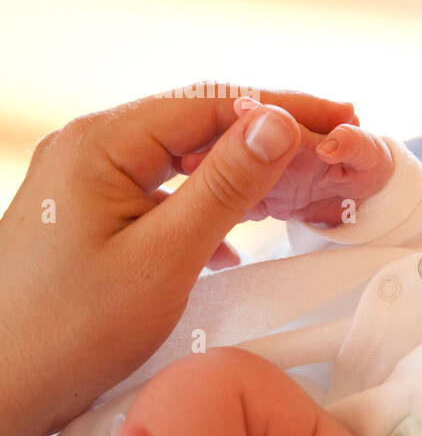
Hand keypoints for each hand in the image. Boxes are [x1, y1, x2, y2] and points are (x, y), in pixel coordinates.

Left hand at [0, 85, 357, 435]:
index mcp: (100, 144)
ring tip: (299, 179)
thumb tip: (278, 123)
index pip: (211, 103)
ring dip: (244, 166)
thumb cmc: (66, 332)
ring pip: (184, 155)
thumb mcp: (164, 257)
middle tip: (334, 141)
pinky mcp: (92, 215)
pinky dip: (212, 200)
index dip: (284, 106)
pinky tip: (238, 233)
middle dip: (270, 131)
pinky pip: (165, 188)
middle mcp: (90, 149)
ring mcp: (87, 181)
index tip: (341, 118)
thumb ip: (225, 186)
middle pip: (199, 121)